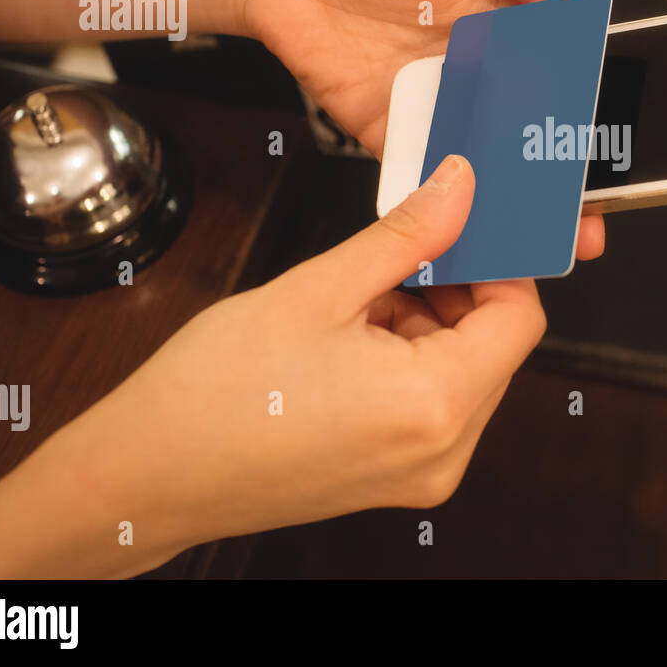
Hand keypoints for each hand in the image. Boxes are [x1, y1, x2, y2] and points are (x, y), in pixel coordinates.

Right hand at [0, 155, 543, 576]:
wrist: (145, 476)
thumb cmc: (212, 393)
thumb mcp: (318, 289)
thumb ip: (406, 235)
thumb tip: (460, 187)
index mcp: (435, 405)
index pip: (521, 317)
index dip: (495, 262)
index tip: (460, 225)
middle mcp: (444, 452)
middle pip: (494, 346)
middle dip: (452, 291)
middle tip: (392, 258)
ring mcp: (422, 474)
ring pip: (463, 372)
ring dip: (425, 325)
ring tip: (353, 306)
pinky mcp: (397, 479)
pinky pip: (432, 404)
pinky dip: (408, 362)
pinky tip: (349, 342)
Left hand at [240, 0, 602, 257]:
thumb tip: (573, 6)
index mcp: (501, 18)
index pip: (556, 66)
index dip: (584, 101)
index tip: (607, 138)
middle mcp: (475, 67)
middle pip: (528, 122)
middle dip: (559, 165)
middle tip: (587, 207)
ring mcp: (434, 102)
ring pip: (485, 154)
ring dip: (513, 190)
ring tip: (543, 228)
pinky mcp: (389, 130)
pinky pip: (425, 170)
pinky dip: (448, 198)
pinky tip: (475, 222)